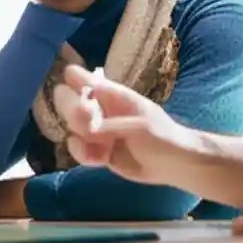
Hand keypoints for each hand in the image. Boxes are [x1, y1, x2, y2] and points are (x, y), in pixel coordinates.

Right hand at [53, 65, 201, 184]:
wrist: (175, 166)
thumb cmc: (163, 137)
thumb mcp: (139, 128)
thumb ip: (110, 126)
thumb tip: (84, 129)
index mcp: (111, 94)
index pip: (79, 77)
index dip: (71, 83)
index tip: (78, 98)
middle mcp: (99, 108)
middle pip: (66, 100)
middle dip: (73, 112)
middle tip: (89, 125)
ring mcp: (96, 130)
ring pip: (70, 127)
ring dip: (78, 135)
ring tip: (98, 145)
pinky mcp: (96, 151)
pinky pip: (77, 148)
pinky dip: (83, 154)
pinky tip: (100, 158)